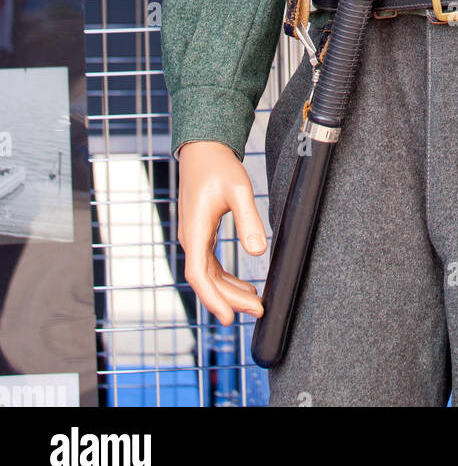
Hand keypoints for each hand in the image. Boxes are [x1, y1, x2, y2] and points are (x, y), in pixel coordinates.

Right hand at [177, 140, 265, 323]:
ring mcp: (195, 237)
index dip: (214, 299)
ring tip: (254, 303)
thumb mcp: (238, 190)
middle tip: (258, 311)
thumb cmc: (218, 166)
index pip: (199, 275)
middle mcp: (191, 238)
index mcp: (195, 230)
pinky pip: (210, 265)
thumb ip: (248, 220)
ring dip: (229, 291)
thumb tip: (258, 252)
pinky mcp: (201, 234)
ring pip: (209, 275)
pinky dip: (225, 279)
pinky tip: (243, 286)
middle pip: (207, 280)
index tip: (230, 317)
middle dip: (230, 299)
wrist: (203, 149)